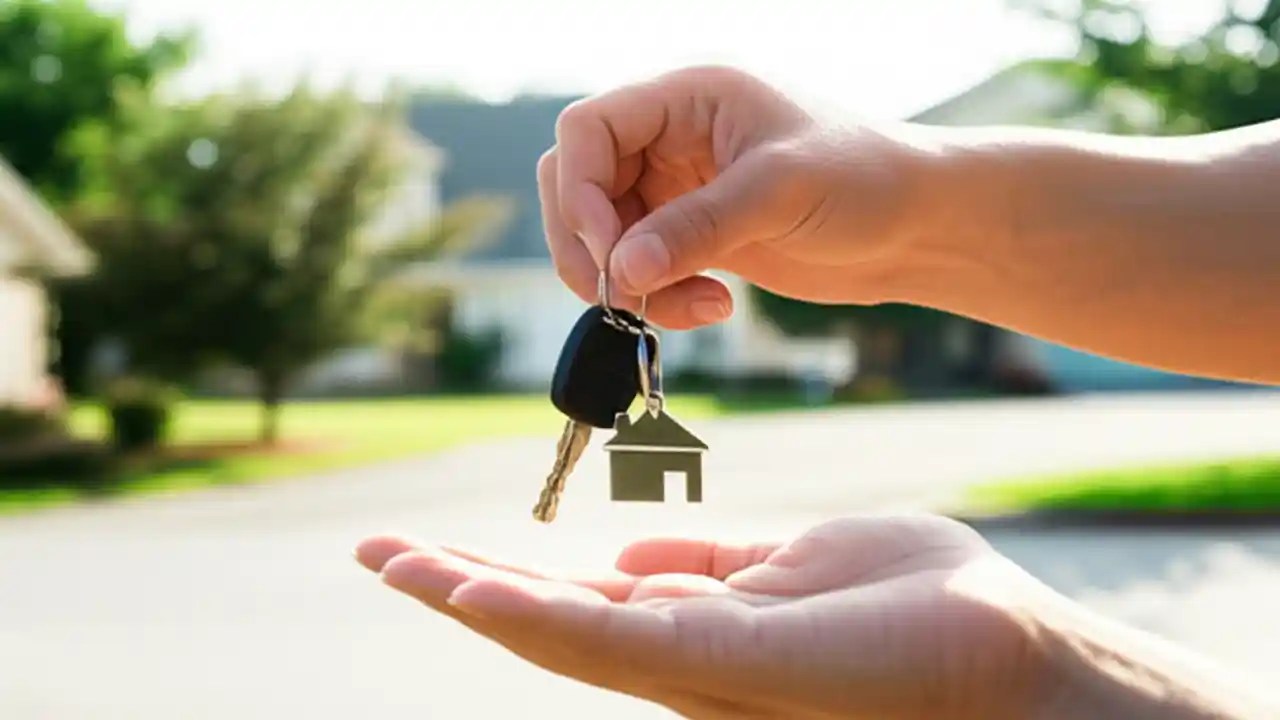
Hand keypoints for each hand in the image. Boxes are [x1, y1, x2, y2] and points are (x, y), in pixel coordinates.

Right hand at [355, 514, 1053, 719]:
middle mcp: (684, 656)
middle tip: (372, 552)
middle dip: (458, 588)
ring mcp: (702, 668)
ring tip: (396, 567)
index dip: (496, 573)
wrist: (1009, 649)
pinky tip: (478, 595)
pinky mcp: (732, 666)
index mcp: (698, 621)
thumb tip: (623, 556)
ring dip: (474, 602)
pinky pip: (620, 643)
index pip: (575, 596)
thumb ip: (706, 561)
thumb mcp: (793, 556)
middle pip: (548, 620)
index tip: (428, 547)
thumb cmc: (916, 602)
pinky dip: (541, 620)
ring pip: (563, 637)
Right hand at [539, 65, 936, 330]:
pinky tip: (713, 307)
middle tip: (625, 293)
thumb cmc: (867, 178)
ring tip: (683, 307)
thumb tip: (621, 270)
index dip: (581, 191)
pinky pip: (644, 269)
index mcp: (688, 98)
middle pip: (579, 184)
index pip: (588, 130)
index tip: (612, 250)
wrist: (919, 225)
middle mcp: (673, 139)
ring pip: (605, 236)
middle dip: (590, 245)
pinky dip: (659, 297)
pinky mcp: (698, 237)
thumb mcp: (780, 190)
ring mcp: (681, 190)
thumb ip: (697, 227)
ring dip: (626, 281)